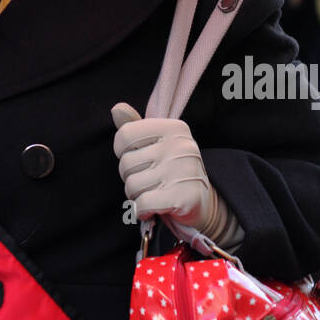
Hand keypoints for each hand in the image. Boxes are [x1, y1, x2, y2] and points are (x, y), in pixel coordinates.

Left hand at [111, 103, 213, 229]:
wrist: (203, 206)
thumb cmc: (172, 172)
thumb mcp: (157, 144)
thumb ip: (136, 128)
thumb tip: (117, 108)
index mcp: (173, 128)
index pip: (125, 134)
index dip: (123, 151)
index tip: (137, 158)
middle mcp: (181, 146)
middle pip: (126, 163)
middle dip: (131, 178)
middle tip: (149, 181)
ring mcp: (184, 171)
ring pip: (132, 186)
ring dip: (136, 196)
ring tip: (153, 194)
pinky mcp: (184, 198)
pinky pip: (143, 204)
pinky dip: (142, 211)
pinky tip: (153, 209)